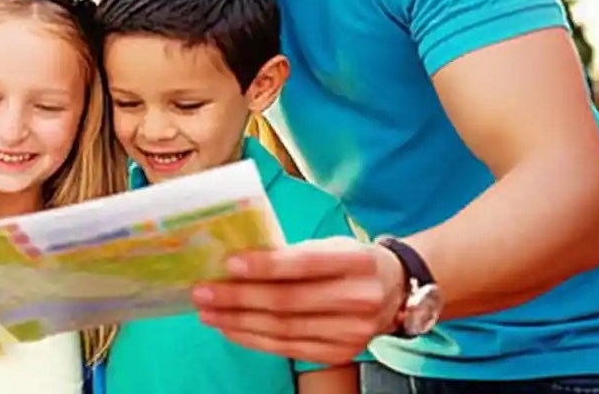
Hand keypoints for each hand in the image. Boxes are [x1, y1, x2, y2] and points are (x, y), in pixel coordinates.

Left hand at [191, 237, 405, 364]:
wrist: (395, 291)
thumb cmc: (349, 261)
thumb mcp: (330, 245)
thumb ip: (291, 253)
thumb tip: (234, 260)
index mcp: (357, 260)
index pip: (304, 264)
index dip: (265, 266)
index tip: (228, 264)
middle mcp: (359, 299)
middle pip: (288, 302)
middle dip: (238, 297)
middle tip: (203, 291)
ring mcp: (352, 332)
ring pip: (283, 329)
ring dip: (238, 321)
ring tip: (208, 311)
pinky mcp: (340, 353)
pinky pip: (287, 348)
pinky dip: (253, 339)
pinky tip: (230, 328)